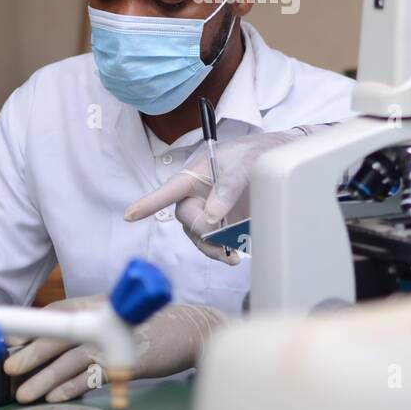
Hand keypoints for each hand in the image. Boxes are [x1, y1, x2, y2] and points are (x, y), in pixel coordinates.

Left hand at [4, 296, 227, 403]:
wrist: (189, 330)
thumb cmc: (148, 326)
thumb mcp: (114, 316)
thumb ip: (88, 324)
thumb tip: (52, 341)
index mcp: (97, 305)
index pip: (59, 312)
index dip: (34, 327)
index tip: (12, 343)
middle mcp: (103, 318)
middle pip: (61, 334)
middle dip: (32, 353)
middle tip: (9, 369)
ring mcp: (115, 339)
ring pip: (72, 359)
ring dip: (46, 377)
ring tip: (25, 392)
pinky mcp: (128, 360)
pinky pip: (95, 375)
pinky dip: (74, 386)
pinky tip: (57, 396)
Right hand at [124, 128, 314, 262]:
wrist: (280, 159)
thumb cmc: (256, 153)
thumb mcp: (246, 163)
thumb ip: (229, 186)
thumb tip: (211, 217)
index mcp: (195, 174)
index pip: (169, 190)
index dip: (149, 203)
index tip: (130, 215)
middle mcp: (197, 194)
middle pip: (187, 219)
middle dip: (201, 231)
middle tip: (222, 236)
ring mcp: (209, 210)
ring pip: (199, 236)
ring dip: (211, 248)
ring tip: (231, 257)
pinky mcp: (223, 223)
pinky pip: (215, 242)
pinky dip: (222, 251)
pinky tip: (235, 255)